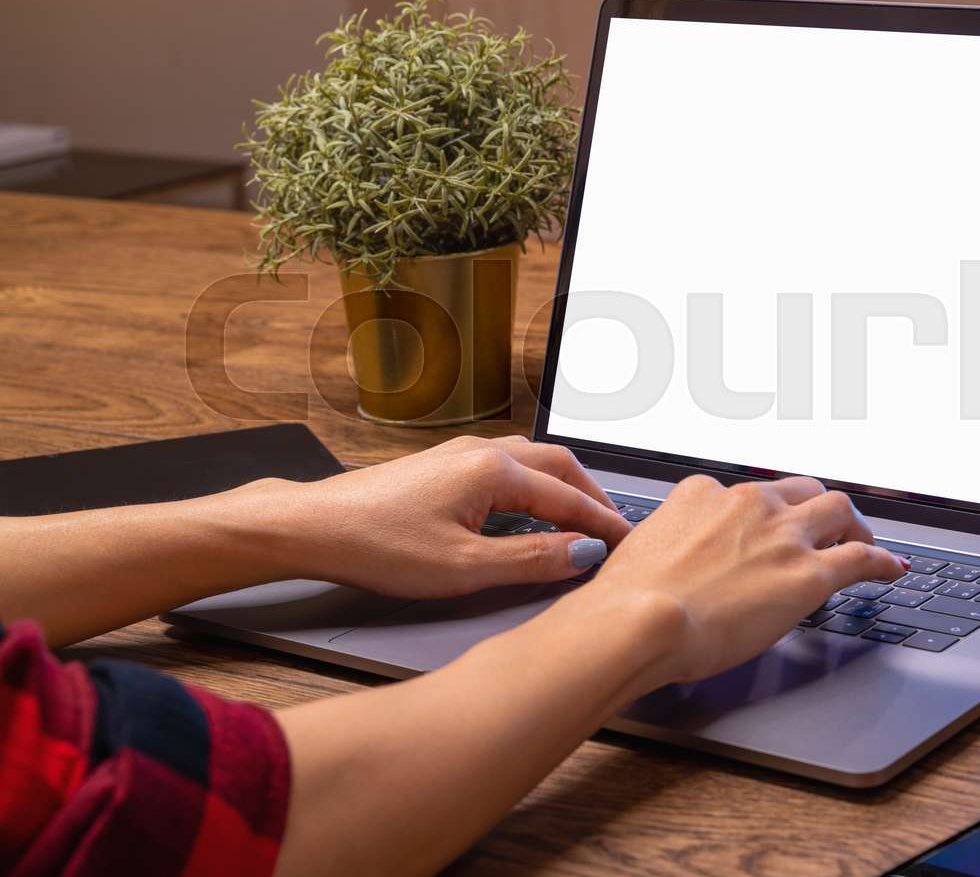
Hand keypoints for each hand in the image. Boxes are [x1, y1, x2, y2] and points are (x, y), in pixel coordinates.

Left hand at [251, 435, 630, 598]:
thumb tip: (582, 554)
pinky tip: (527, 511)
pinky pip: (506, 466)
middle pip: (559, 465)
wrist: (312, 526)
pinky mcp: (441, 466)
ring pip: (532, 461)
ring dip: (563, 487)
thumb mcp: (463, 567)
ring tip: (579, 519)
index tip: (628, 544)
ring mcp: (459, 454)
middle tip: (613, 528)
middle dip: (592, 495)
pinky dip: (534, 486)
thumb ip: (531, 561)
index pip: (569, 496)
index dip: (604, 523)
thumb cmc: (377, 546)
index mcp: (494, 471)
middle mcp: (481, 451)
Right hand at [579, 475, 906, 685]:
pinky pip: (860, 558)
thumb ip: (664, 552)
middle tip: (824, 529)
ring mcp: (782, 536)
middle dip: (815, 508)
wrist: (638, 621)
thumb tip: (663, 570)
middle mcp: (748, 505)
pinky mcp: (808, 574)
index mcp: (703, 495)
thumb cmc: (627, 601)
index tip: (764, 529)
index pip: (743, 496)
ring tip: (862, 541)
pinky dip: (881, 560)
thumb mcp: (639, 555)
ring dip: (853, 524)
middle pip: (800, 490)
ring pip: (837, 509)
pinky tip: (890, 569)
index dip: (761, 515)